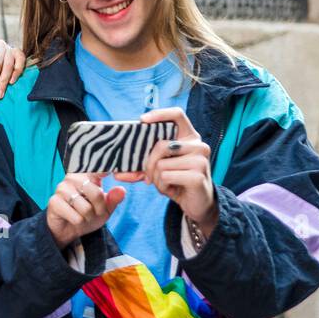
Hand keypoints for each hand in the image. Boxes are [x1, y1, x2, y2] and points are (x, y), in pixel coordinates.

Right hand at [45, 170, 125, 249]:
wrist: (68, 229)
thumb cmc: (88, 214)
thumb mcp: (105, 208)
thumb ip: (113, 198)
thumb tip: (121, 190)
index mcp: (86, 174)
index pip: (100, 168)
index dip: (112, 170)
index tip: (123, 173)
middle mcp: (72, 177)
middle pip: (96, 194)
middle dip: (99, 208)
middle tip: (94, 211)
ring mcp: (62, 188)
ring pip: (86, 208)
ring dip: (88, 217)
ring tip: (82, 215)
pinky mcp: (54, 202)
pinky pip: (76, 218)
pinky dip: (78, 222)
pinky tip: (72, 218)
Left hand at [113, 108, 217, 236]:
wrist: (197, 203)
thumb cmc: (176, 181)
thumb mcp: (157, 171)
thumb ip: (139, 168)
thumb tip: (117, 173)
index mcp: (189, 138)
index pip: (177, 115)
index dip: (160, 114)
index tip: (142, 120)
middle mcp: (199, 145)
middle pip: (161, 145)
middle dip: (149, 164)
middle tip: (149, 176)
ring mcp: (201, 160)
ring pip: (162, 164)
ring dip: (156, 178)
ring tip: (165, 184)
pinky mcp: (198, 176)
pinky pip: (166, 177)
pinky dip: (162, 186)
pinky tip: (171, 189)